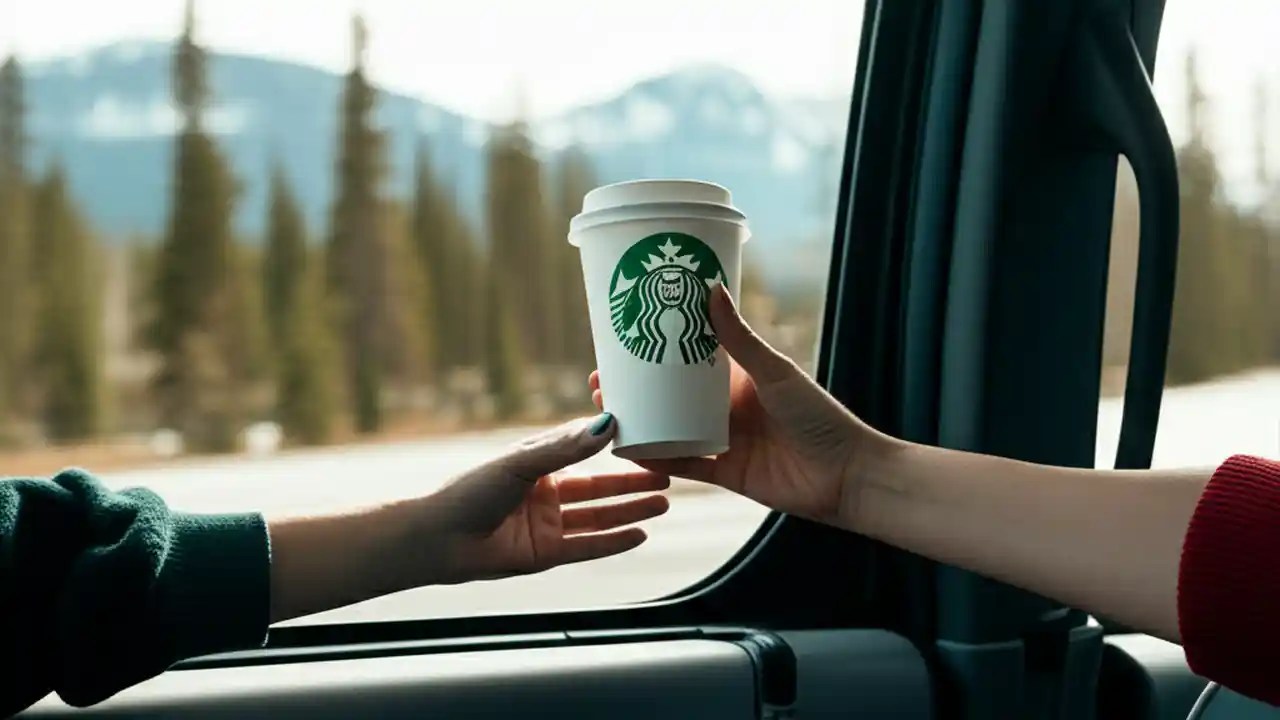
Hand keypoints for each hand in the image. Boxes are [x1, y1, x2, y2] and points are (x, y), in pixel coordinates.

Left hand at [268, 414, 669, 621]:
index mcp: (538, 463)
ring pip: (599, 516)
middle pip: (600, 485)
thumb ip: (565, 447)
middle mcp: (546, 492)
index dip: (616, 446)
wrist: (437, 538)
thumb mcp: (521, 462)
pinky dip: (614, 542)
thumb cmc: (469, 490)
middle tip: (668, 473)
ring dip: (631, 509)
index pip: (585, 450)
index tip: (647, 435)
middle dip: (633, 481)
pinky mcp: (545, 554)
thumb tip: (606, 424)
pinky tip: (640, 535)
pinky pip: (588, 547)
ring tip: (664, 502)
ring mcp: (547, 524)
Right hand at [590, 284, 892, 530]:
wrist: (846, 476)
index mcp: (740, 378)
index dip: (659, 349)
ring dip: (638, 422)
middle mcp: (727, 408)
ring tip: (605, 411)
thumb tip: (712, 289)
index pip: (691, 359)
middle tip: (602, 378)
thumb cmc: (820, 417)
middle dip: (637, 389)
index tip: (626, 338)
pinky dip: (655, 459)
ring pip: (669, 429)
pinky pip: (682, 464)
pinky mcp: (724, 473)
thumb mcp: (775, 372)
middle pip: (671, 396)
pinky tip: (626, 450)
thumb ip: (740, 339)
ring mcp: (723, 441)